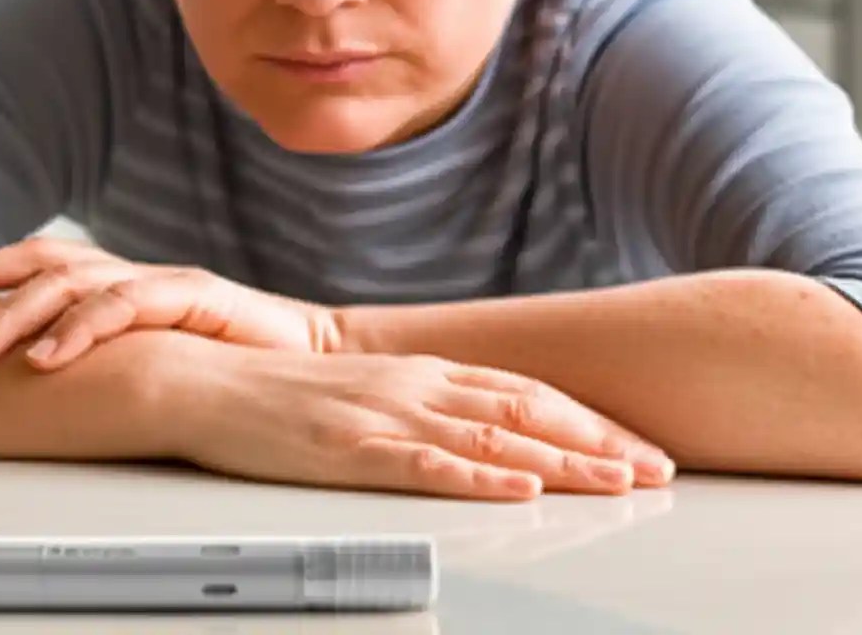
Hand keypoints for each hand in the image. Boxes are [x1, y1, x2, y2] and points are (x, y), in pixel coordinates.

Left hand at [0, 237, 336, 371]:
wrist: (312, 358)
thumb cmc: (232, 364)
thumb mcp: (153, 361)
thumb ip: (106, 360)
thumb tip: (29, 388)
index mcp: (120, 284)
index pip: (40, 263)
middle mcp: (134, 274)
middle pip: (43, 265)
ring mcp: (162, 280)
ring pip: (73, 281)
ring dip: (15, 318)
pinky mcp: (195, 294)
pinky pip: (127, 304)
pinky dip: (81, 330)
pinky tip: (47, 359)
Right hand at [165, 339, 675, 499]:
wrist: (205, 379)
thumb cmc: (278, 391)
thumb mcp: (363, 386)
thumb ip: (419, 399)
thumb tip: (471, 424)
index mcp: (420, 372)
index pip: (525, 393)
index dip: (588, 419)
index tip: (636, 445)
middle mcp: (414, 385)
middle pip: (526, 413)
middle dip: (598, 442)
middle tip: (656, 470)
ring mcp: (384, 415)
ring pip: (490, 440)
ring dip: (560, 463)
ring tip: (616, 484)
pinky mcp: (348, 448)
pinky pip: (423, 464)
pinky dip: (476, 478)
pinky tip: (515, 490)